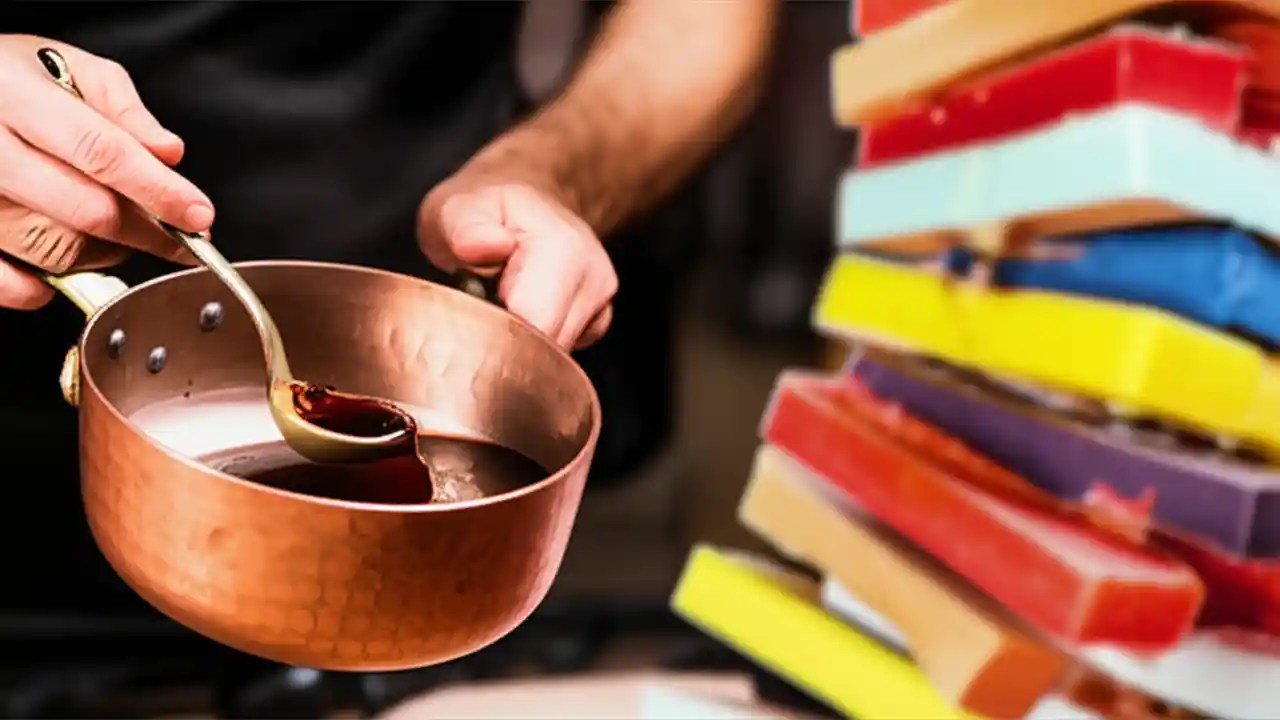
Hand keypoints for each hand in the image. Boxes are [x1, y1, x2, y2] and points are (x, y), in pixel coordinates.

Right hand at [0, 35, 213, 309]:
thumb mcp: (71, 68)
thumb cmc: (10, 78)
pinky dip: (43, 288)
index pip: (101, 152)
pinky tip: (64, 263)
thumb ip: (123, 110)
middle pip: (86, 211)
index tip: (199, 215)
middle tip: (177, 231)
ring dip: (105, 253)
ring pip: (54, 252)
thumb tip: (168, 154)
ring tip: (116, 226)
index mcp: (14, 95)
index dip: (159, 190)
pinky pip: (7, 284)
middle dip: (148, 231)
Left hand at [418, 160, 617, 350]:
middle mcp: (594, 279)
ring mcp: (601, 302)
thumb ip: (463, 227)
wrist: (527, 198)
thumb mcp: (457, 205)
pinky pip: (560, 356)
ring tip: (497, 305)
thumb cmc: (488, 207)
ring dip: (519, 344)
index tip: (468, 324)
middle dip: (505, 344)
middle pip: (547, 352)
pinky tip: (518, 312)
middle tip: (477, 310)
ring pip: (554, 359)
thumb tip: (478, 246)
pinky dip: (535, 345)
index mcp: (564, 251)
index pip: (534, 330)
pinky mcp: (597, 321)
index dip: (495, 339)